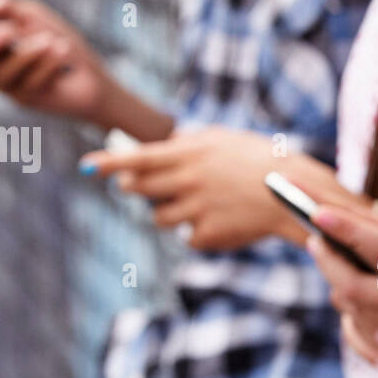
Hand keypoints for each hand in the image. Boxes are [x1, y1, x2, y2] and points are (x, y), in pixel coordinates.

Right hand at [0, 0, 170, 138]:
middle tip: (8, 32)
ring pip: (0, 76)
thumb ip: (8, 7)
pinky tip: (62, 51)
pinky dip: (46, 64)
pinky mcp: (27, 100)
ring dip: (26, 54)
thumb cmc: (60, 45)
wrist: (93, 78)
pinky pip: (28, 84)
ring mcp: (7, 87)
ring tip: (52, 40)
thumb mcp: (35, 16)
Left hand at [79, 126, 303, 249]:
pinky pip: (188, 237)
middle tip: (155, 186)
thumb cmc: (260, 161)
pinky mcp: (208, 235)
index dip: (108, 163)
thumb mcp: (223, 140)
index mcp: (189, 155)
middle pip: (139, 190)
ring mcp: (196, 210)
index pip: (137, 158)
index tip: (86, 167)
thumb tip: (165, 148)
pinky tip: (222, 220)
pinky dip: (199, 231)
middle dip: (137, 188)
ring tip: (199, 203)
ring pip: (159, 218)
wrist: (291, 193)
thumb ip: (189, 144)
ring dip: (170, 212)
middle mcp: (187, 181)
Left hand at [310, 204, 377, 377]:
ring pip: (354, 311)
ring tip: (340, 264)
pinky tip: (362, 298)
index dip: (344, 228)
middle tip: (317, 240)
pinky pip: (369, 333)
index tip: (317, 213)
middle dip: (328, 261)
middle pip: (350, 287)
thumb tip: (359, 221)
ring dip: (342, 285)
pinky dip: (361, 312)